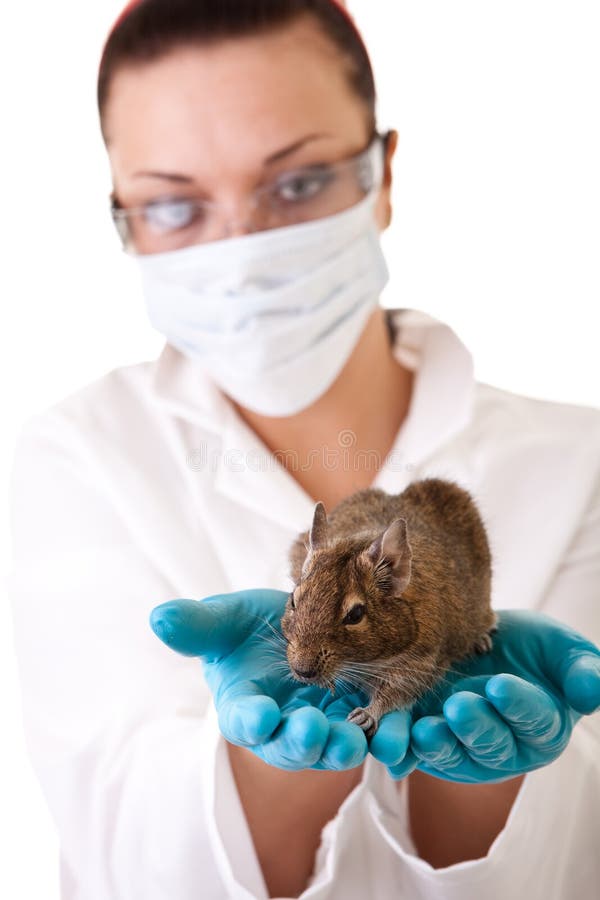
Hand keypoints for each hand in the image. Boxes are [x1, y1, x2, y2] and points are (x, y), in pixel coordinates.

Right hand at [149, 588, 412, 771]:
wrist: (297, 628)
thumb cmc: (249, 630)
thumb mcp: (226, 620)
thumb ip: (198, 626)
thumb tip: (159, 618)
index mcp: (244, 708)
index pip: (244, 720)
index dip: (251, 719)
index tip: (260, 714)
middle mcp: (282, 727)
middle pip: (290, 745)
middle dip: (302, 741)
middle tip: (314, 730)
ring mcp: (322, 727)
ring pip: (332, 747)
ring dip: (344, 746)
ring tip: (356, 738)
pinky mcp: (357, 718)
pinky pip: (372, 734)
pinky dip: (385, 737)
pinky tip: (398, 729)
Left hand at [371, 609, 599, 783]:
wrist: (487, 642)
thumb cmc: (533, 650)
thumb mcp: (564, 651)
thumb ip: (583, 671)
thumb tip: (591, 693)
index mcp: (541, 727)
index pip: (533, 720)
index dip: (519, 706)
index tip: (501, 686)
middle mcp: (502, 745)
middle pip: (490, 744)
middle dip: (475, 727)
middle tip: (459, 706)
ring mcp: (461, 745)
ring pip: (449, 751)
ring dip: (435, 744)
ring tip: (423, 729)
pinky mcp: (425, 738)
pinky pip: (411, 747)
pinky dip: (400, 745)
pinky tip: (385, 740)